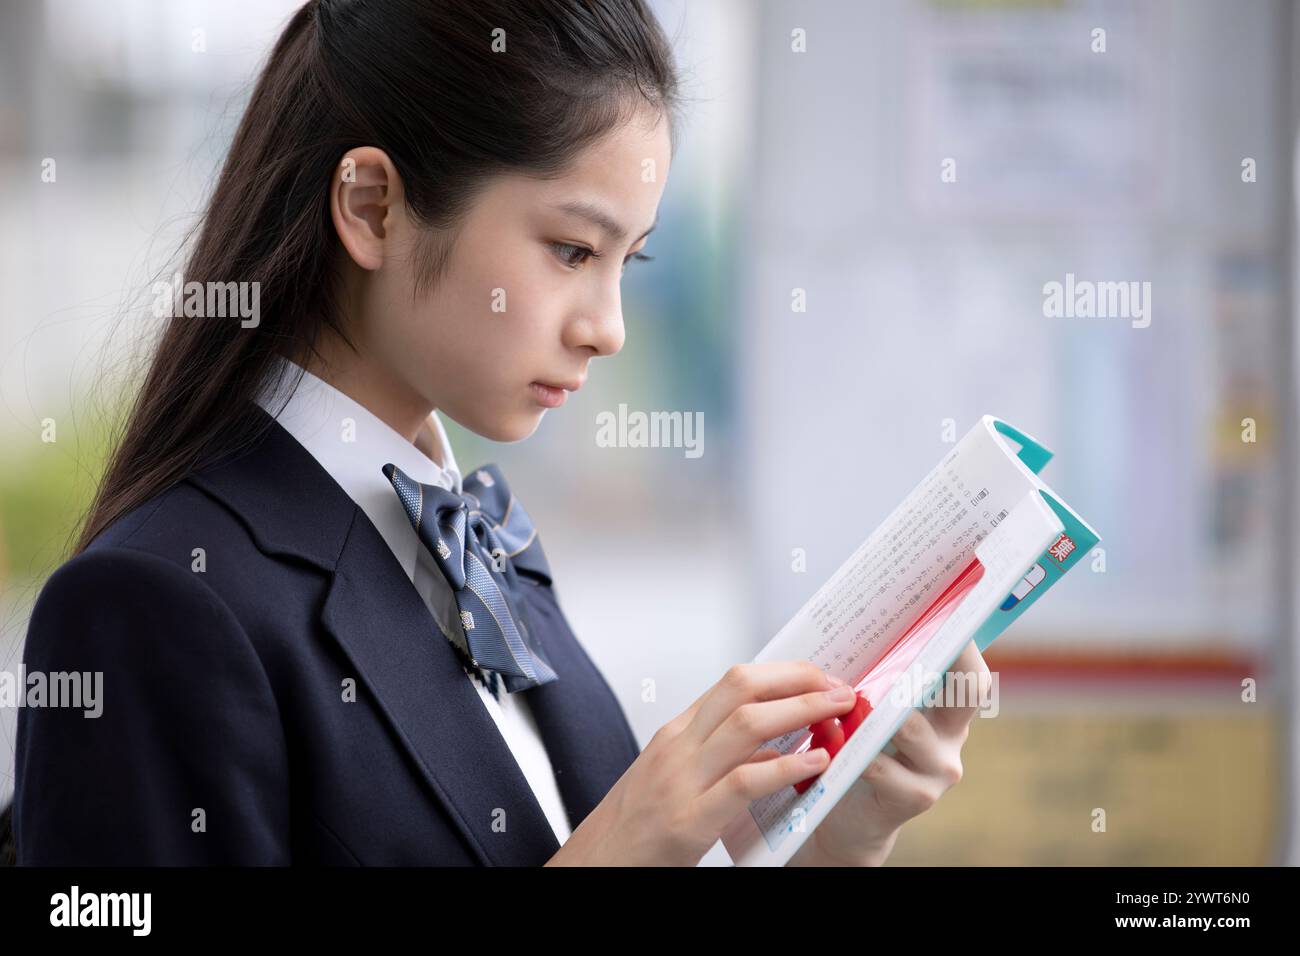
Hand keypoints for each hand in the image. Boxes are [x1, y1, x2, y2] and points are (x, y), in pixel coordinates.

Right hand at [546, 661, 857, 865]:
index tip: (817, 676)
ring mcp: (681, 781)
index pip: (732, 682)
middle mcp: (677, 748)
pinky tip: (814, 762)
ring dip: (801, 712)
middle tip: (836, 686)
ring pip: (747, 724)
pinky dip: (786, 767)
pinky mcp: (690, 821)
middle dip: (796, 680)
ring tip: (836, 712)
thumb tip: (772, 745)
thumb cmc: (637, 826)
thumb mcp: (674, 777)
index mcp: (675, 734)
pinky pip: (745, 782)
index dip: (782, 673)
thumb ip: (716, 756)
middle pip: (741, 688)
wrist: (598, 865)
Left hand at [786, 639, 988, 865]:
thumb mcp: (871, 711)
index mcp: (947, 710)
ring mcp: (937, 770)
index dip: (962, 646)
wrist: (848, 816)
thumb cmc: (857, 749)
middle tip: (908, 640)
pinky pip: (882, 767)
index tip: (946, 615)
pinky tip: (831, 740)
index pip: (969, 674)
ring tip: (850, 694)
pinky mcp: (913, 797)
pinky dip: (855, 751)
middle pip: (965, 695)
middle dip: (939, 664)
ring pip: (913, 728)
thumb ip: (876, 679)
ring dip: (877, 711)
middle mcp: (952, 738)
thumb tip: (860, 625)